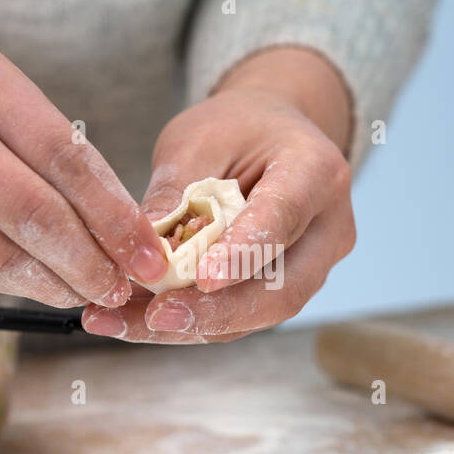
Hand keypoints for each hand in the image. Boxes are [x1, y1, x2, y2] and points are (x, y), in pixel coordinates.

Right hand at [0, 34, 166, 305]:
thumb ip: (25, 134)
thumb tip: (103, 211)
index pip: (65, 154)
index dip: (115, 213)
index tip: (149, 251)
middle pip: (37, 212)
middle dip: (91, 261)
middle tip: (122, 289)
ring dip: (50, 283)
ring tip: (82, 294)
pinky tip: (25, 285)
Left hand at [82, 46, 355, 341]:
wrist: (268, 137)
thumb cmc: (235, 129)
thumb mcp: (196, 139)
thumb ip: (176, 188)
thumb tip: (145, 248)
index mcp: (316, 172)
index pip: (282, 220)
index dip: (242, 254)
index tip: (202, 281)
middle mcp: (328, 228)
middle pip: (282, 288)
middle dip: (216, 311)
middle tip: (154, 317)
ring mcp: (314, 266)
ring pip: (260, 314)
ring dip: (192, 325)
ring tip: (124, 322)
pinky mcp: (287, 291)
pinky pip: (243, 318)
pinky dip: (191, 322)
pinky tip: (138, 321)